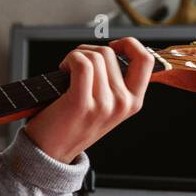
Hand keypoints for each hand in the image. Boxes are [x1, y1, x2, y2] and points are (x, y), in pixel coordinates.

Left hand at [23, 37, 153, 163]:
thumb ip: (115, 83)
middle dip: (88, 51)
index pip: (145, 60)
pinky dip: (69, 59)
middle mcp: (122, 103)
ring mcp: (104, 104)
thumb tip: (113, 50)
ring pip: (94, 56)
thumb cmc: (73, 124)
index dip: (129, 44)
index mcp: (133, 102)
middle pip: (109, 53)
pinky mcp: (81, 103)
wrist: (50, 152)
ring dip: (75, 56)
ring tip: (67, 71)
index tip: (111, 46)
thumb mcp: (106, 106)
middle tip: (75, 65)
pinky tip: (62, 70)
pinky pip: (81, 63)